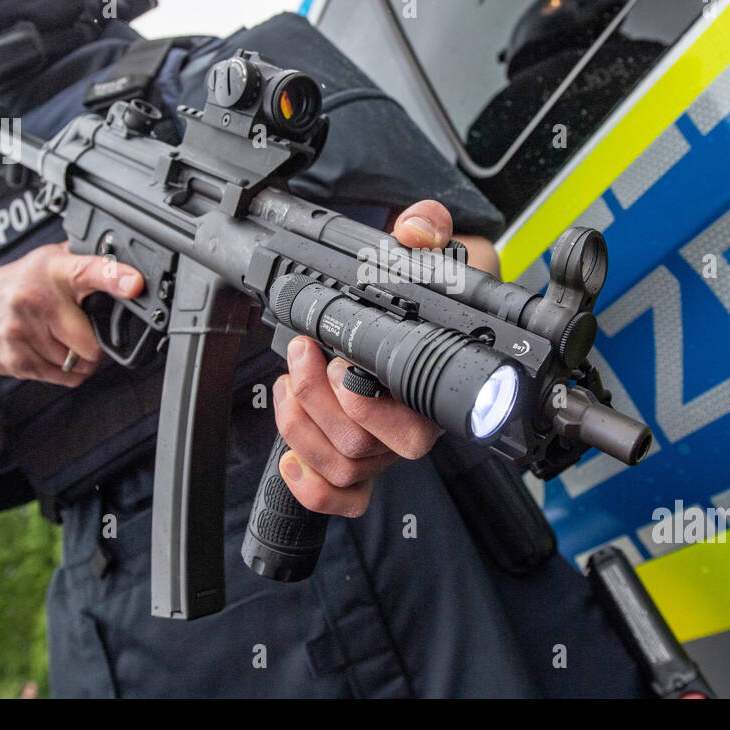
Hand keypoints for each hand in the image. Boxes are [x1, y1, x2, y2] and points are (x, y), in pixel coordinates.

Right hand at [0, 241, 143, 386]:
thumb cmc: (22, 284)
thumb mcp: (52, 260)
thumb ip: (87, 258)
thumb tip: (126, 260)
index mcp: (53, 269)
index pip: (88, 270)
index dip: (114, 277)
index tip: (134, 283)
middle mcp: (36, 298)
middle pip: (92, 342)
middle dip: (96, 342)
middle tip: (83, 329)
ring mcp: (22, 330)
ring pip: (80, 362)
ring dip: (79, 357)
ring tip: (59, 338)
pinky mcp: (16, 359)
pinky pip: (65, 376)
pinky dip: (66, 370)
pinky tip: (49, 351)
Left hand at [272, 200, 463, 516]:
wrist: (434, 307)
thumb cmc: (441, 290)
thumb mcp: (441, 253)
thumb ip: (429, 231)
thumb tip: (417, 231)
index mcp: (435, 386)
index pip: (413, 422)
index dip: (366, 403)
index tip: (339, 363)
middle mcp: (415, 423)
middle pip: (366, 448)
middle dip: (319, 403)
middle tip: (302, 354)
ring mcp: (388, 446)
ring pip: (344, 466)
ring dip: (301, 426)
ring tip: (287, 378)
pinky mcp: (366, 460)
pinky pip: (346, 498)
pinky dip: (313, 489)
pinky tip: (289, 459)